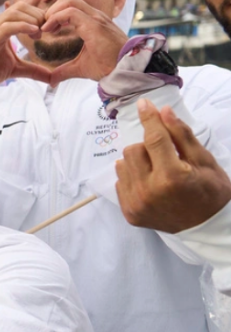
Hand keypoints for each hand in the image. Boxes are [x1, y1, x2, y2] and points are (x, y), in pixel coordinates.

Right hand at [0, 2, 52, 87]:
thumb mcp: (15, 70)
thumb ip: (33, 70)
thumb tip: (52, 79)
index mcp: (0, 29)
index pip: (21, 10)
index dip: (38, 16)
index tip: (47, 30)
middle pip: (19, 6)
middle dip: (37, 15)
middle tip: (45, 32)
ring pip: (14, 13)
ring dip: (32, 20)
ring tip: (39, 34)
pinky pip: (6, 27)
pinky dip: (23, 27)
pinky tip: (34, 33)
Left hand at [39, 0, 127, 85]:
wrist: (126, 71)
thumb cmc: (109, 67)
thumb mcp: (80, 67)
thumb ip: (64, 70)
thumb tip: (51, 81)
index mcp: (92, 21)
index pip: (70, 5)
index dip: (54, 14)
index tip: (46, 30)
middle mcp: (94, 16)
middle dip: (51, 10)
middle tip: (44, 28)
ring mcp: (95, 18)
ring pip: (68, 1)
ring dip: (52, 13)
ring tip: (46, 29)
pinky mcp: (95, 25)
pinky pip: (71, 12)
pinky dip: (55, 18)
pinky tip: (49, 31)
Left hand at [116, 100, 230, 232]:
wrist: (209, 227)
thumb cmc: (211, 192)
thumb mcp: (204, 161)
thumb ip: (181, 136)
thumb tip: (163, 112)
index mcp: (172, 176)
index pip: (154, 138)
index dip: (149, 119)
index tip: (143, 104)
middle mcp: (149, 191)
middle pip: (133, 150)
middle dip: (148, 147)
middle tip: (165, 157)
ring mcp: (136, 204)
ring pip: (122, 165)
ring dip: (138, 162)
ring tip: (157, 171)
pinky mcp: (129, 213)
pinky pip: (120, 182)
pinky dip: (132, 178)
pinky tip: (151, 185)